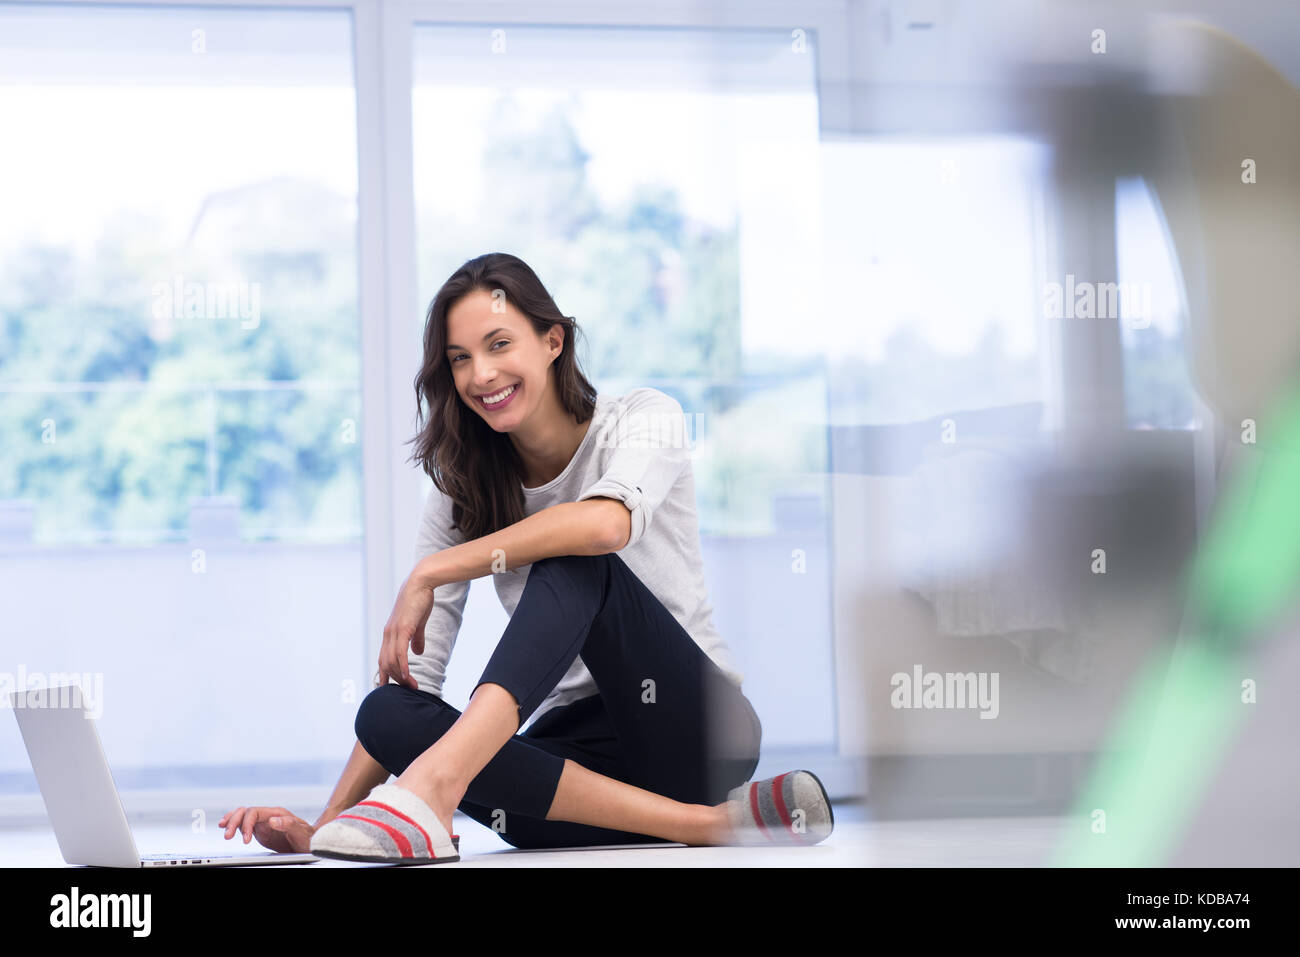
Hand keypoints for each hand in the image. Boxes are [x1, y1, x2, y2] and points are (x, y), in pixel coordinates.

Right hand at [219, 806, 314, 853]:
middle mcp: (268, 816)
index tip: (245, 840)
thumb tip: (272, 820)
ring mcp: (263, 823)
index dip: (247, 824)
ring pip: (242, 816)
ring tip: (224, 830)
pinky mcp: (260, 831)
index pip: (254, 812)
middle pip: (245, 812)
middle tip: (227, 836)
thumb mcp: (300, 832)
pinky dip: (235, 826)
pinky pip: (244, 825)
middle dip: (234, 821)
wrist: (310, 843)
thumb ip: (288, 824)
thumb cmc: (307, 837)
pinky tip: (228, 830)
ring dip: (231, 822)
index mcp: (276, 813)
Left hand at [379, 559, 438, 689]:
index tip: (392, 687)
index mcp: (390, 633)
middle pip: (385, 663)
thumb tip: (418, 653)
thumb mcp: (418, 623)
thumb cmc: (420, 600)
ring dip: (400, 676)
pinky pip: (399, 653)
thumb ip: (417, 639)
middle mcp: (388, 634)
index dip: (386, 674)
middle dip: (395, 679)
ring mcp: (394, 632)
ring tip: (412, 686)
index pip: (384, 659)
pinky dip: (402, 666)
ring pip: (391, 661)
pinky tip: (407, 676)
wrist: (421, 583)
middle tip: (409, 689)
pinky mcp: (402, 629)